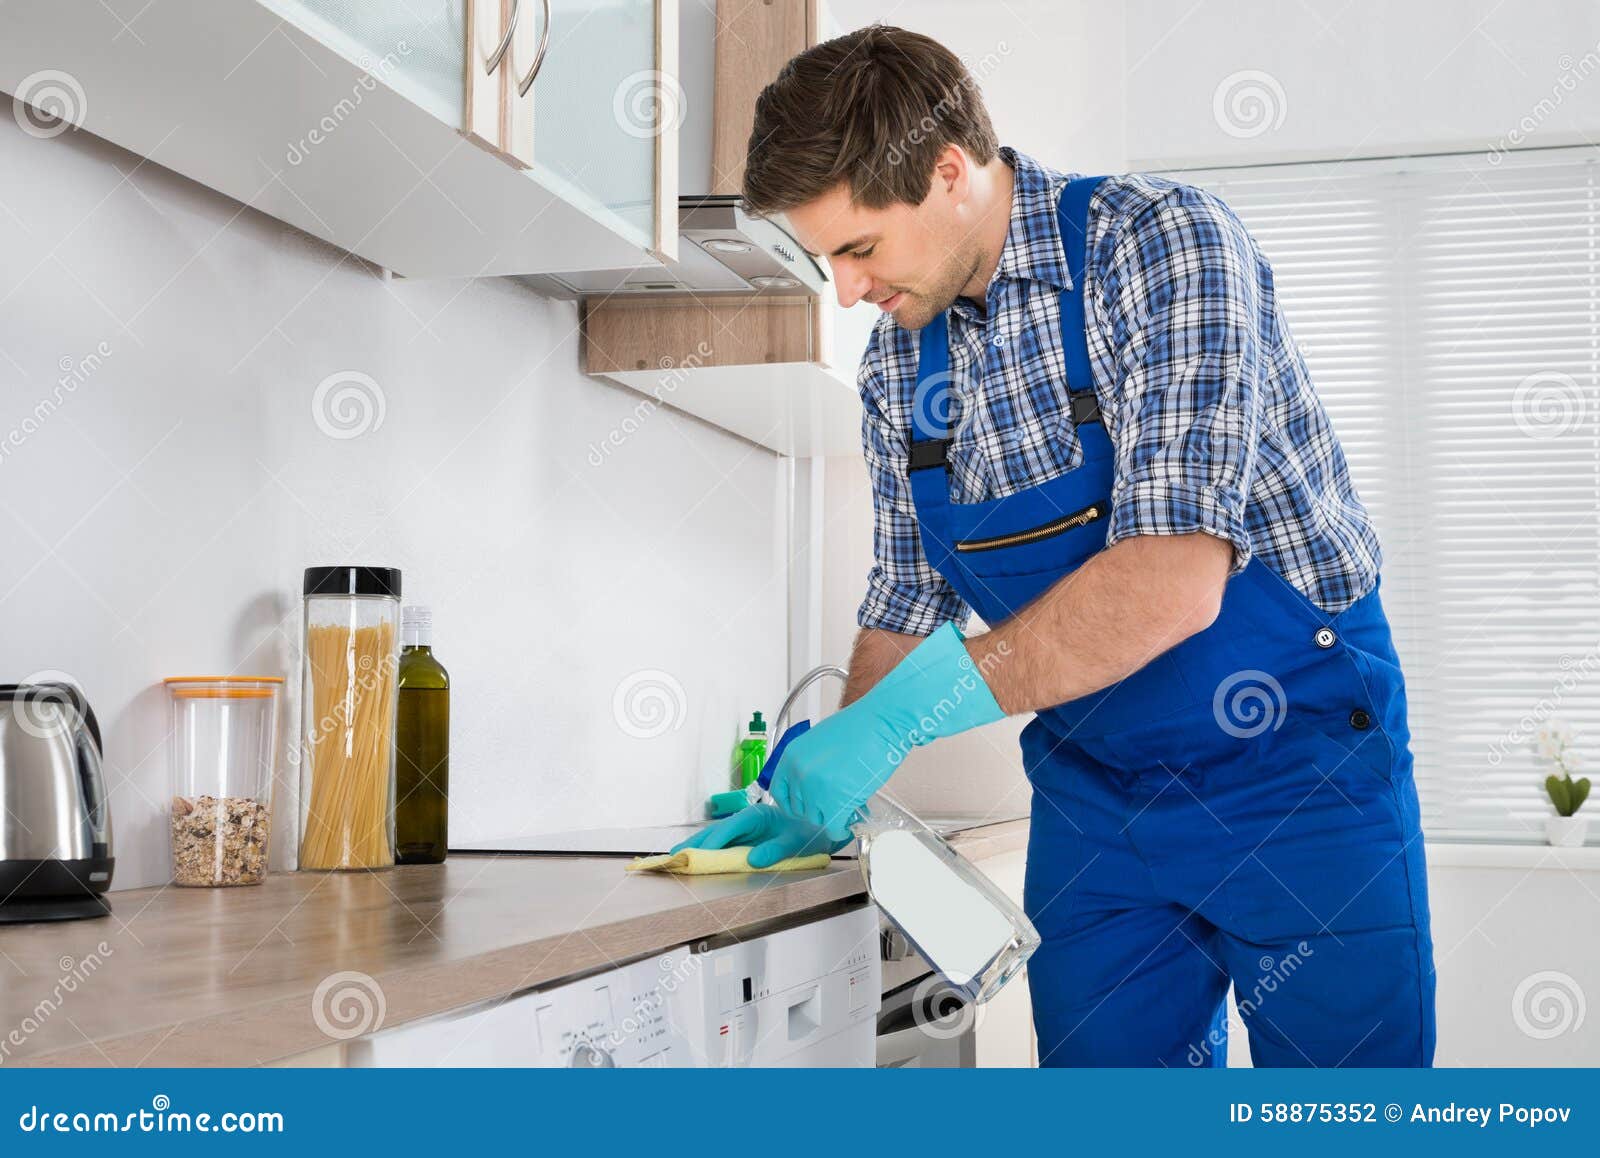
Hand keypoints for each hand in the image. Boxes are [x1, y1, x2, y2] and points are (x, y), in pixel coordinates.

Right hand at [670, 805, 841, 867]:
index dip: (712, 841)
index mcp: (756, 816)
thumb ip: (775, 850)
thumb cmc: (808, 832)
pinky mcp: (743, 840)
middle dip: (695, 843)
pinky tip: (695, 859)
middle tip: (675, 855)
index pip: (729, 828)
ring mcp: (743, 831)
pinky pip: (721, 845)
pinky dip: (706, 852)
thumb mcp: (795, 842)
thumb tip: (753, 860)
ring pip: (715, 838)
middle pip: (715, 832)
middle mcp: (746, 821)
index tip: (698, 853)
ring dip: (696, 848)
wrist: (818, 829)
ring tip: (677, 858)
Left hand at [769, 622, 1004, 840]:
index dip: (793, 802)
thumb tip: (815, 785)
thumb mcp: (821, 742)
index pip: (779, 791)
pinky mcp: (836, 802)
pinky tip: (850, 821)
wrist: (883, 721)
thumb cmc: (861, 726)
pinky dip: (842, 829)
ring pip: (817, 819)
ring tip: (845, 809)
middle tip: (832, 806)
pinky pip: (834, 827)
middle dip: (816, 809)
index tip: (804, 806)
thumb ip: (811, 764)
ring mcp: (815, 789)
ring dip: (831, 817)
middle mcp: (798, 773)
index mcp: (791, 756)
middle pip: (799, 808)